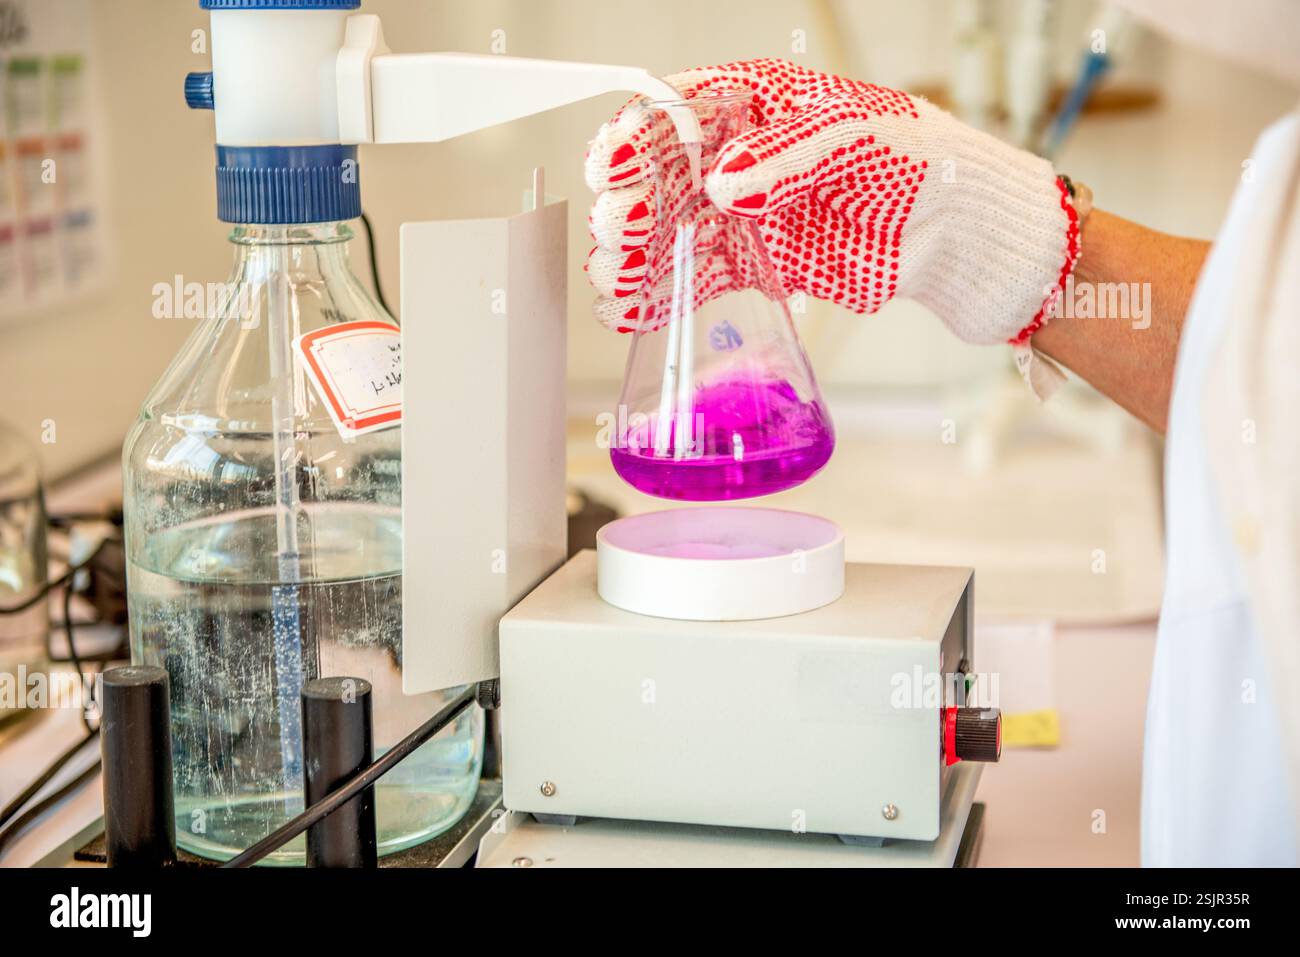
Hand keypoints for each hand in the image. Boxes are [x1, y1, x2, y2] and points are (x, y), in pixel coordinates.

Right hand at [585, 59, 1079, 345]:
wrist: (959, 236)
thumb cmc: (922, 163)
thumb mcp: (861, 140)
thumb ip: (790, 157)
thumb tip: (725, 183)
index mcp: (764, 103)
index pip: (687, 110)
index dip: (643, 135)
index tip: (614, 162)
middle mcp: (745, 156)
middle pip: (668, 176)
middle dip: (634, 203)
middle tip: (617, 228)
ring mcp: (747, 213)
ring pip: (676, 233)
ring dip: (639, 257)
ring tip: (613, 278)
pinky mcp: (758, 264)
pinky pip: (701, 278)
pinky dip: (666, 296)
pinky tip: (631, 310)